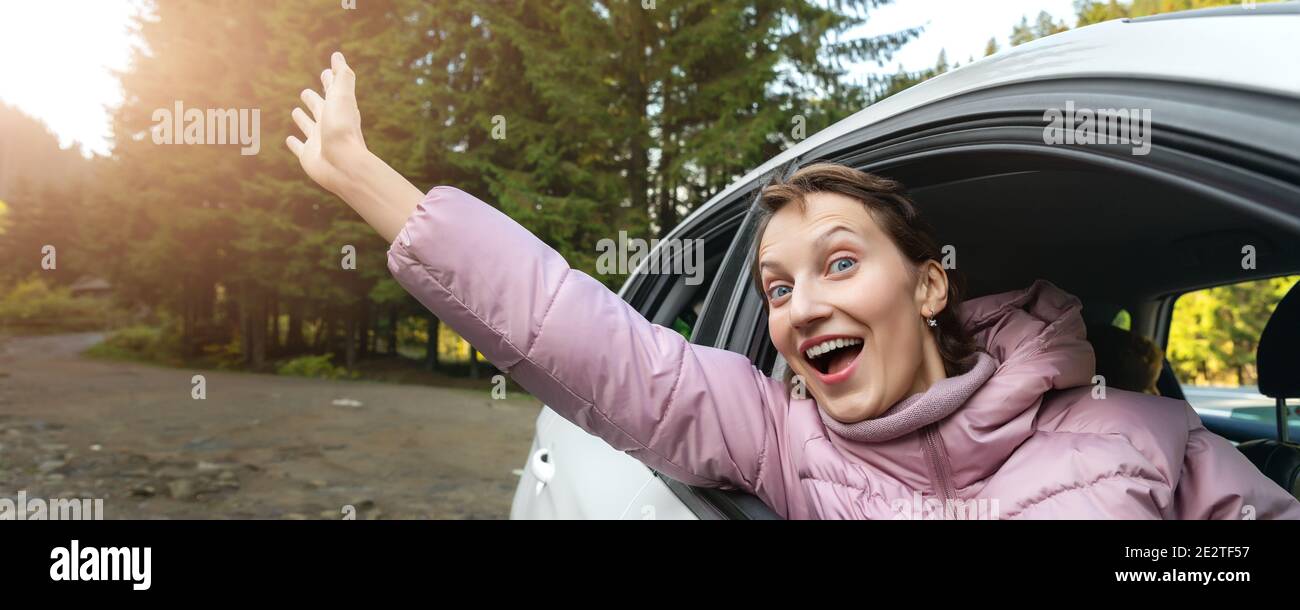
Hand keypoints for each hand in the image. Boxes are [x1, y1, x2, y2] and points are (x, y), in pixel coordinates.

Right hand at [286, 52, 367, 195]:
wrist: (343, 163)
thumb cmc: (342, 128)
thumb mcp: (342, 96)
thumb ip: (341, 76)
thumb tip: (338, 55)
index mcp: (337, 109)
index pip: (332, 91)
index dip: (329, 81)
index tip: (326, 72)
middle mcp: (328, 124)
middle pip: (319, 108)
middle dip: (313, 99)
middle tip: (306, 92)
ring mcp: (318, 141)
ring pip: (308, 127)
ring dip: (302, 119)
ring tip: (296, 111)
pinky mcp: (308, 156)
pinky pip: (299, 148)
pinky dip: (294, 143)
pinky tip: (289, 140)